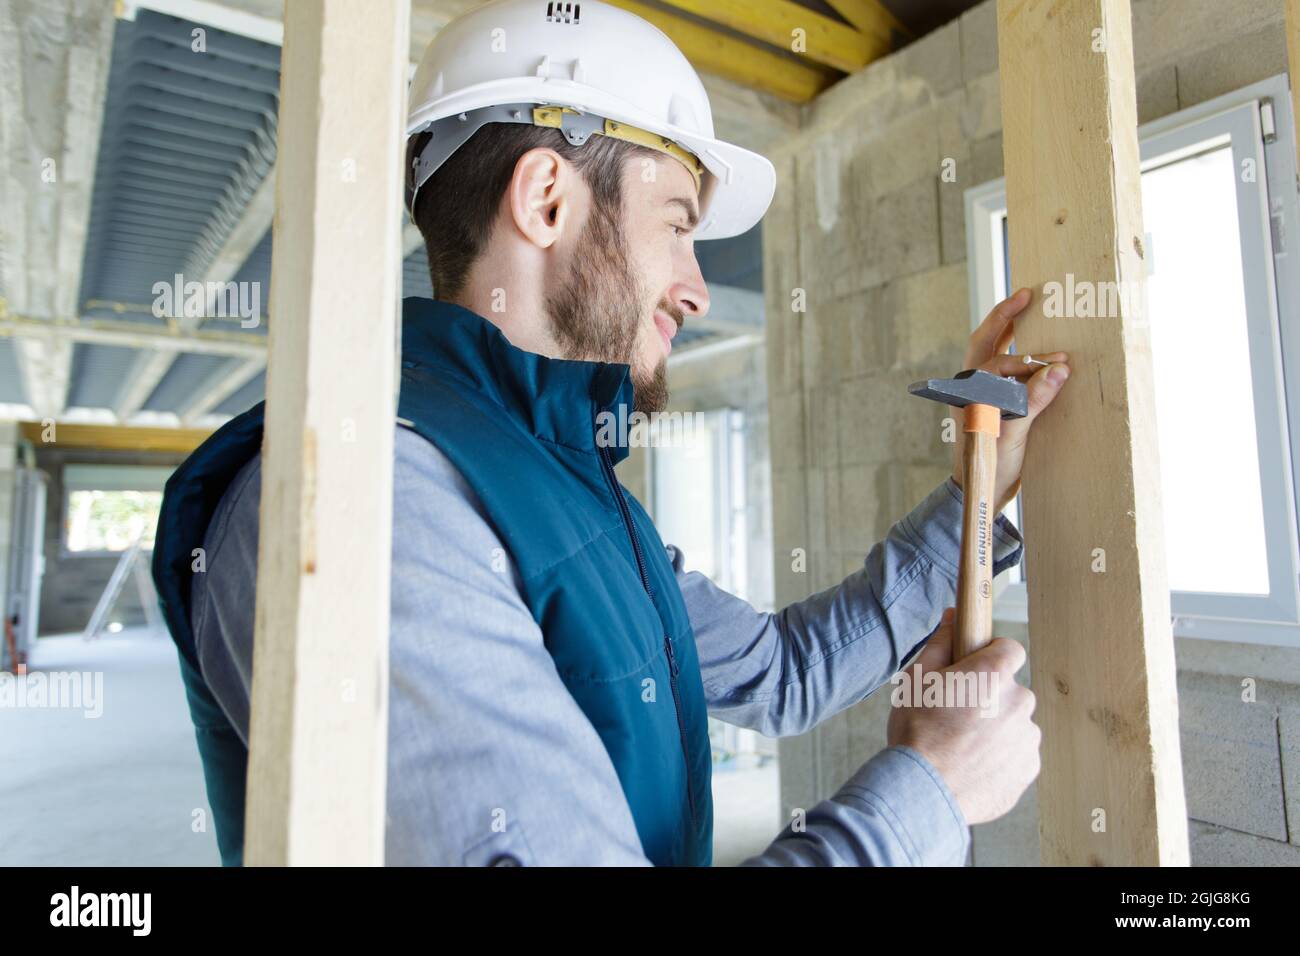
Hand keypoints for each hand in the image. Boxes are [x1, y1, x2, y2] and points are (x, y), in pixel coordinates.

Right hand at [886, 609, 1039, 825]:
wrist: (923, 790)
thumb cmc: (917, 732)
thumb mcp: (918, 679)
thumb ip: (941, 643)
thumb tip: (955, 616)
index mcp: (993, 675)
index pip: (1010, 649)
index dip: (991, 656)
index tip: (975, 669)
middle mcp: (1019, 703)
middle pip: (1011, 690)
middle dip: (990, 697)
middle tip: (958, 714)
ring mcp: (1027, 738)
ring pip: (1014, 723)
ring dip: (996, 728)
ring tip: (961, 745)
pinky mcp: (1028, 768)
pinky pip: (1017, 753)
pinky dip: (1000, 756)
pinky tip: (972, 764)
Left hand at [952, 288, 1069, 510]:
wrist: (980, 493)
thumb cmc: (988, 466)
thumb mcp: (1012, 435)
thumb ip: (1032, 401)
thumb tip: (1059, 369)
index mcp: (969, 392)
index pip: (996, 362)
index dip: (1028, 357)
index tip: (1060, 359)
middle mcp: (972, 388)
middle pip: (985, 342)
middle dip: (1004, 317)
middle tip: (1026, 294)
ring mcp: (982, 394)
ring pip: (993, 353)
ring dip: (1012, 333)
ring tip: (1033, 313)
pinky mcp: (994, 403)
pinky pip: (1005, 371)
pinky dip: (1020, 357)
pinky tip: (1040, 352)